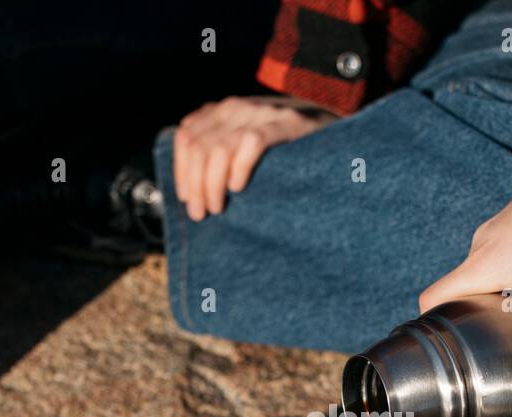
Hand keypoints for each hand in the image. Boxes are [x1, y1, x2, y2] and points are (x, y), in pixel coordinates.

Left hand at [173, 96, 333, 220]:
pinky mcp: (284, 123)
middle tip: (201, 213)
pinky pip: (251, 143)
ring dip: (212, 184)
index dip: (181, 170)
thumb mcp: (245, 142)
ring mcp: (260, 113)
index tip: (186, 198)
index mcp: (222, 110)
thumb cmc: (285, 146)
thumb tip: (190, 188)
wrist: (330, 125)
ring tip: (219, 207)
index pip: (186, 136)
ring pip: (218, 149)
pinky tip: (239, 186)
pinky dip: (240, 167)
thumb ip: (220, 151)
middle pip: (199, 147)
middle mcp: (237, 107)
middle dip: (195, 186)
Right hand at [420, 93, 511, 414]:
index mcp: (482, 262)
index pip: (431, 300)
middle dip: (471, 325)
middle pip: (460, 292)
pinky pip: (511, 257)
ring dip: (498, 301)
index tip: (444, 361)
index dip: (430, 333)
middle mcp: (487, 243)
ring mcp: (510, 228)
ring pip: (489, 274)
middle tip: (491, 359)